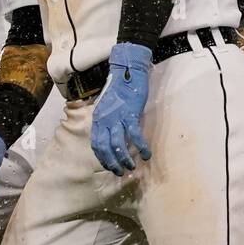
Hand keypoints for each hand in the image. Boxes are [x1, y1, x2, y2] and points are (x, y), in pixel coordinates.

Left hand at [91, 43, 152, 175]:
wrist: (128, 72)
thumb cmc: (119, 90)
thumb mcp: (107, 107)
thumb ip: (108, 121)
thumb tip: (113, 137)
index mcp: (98, 118)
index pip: (96, 144)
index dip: (102, 157)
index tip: (109, 166)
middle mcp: (104, 119)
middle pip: (105, 147)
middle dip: (112, 163)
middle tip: (120, 172)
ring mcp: (117, 117)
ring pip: (118, 145)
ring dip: (125, 159)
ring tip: (132, 167)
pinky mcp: (130, 114)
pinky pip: (135, 136)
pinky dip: (141, 147)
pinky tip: (147, 154)